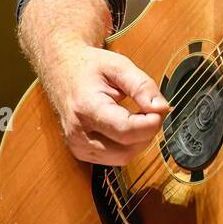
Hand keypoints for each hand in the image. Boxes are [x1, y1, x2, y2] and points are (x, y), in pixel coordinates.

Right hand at [49, 45, 172, 166]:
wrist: (62, 72)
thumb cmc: (89, 67)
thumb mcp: (118, 65)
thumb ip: (141, 86)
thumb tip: (161, 108)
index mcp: (86, 107)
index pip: (125, 130)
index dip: (150, 124)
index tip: (160, 109)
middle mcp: (78, 133)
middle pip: (126, 149)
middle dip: (147, 132)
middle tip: (152, 110)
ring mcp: (78, 146)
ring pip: (123, 157)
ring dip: (139, 141)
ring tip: (138, 116)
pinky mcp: (81, 153)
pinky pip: (115, 158)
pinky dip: (128, 145)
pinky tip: (126, 125)